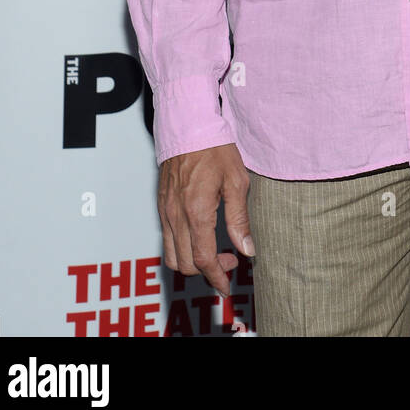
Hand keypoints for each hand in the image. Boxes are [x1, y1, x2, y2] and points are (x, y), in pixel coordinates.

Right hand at [157, 143, 253, 298]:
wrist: (188, 124)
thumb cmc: (214, 148)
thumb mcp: (236, 181)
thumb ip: (239, 219)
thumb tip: (248, 249)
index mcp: (196, 212)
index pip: (203, 259)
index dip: (217, 277)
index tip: (227, 285)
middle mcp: (176, 215)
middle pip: (185, 264)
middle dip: (208, 271)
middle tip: (229, 259)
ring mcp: (165, 211)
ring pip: (171, 255)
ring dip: (192, 262)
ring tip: (214, 251)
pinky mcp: (161, 204)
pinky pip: (167, 238)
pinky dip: (182, 247)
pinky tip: (200, 235)